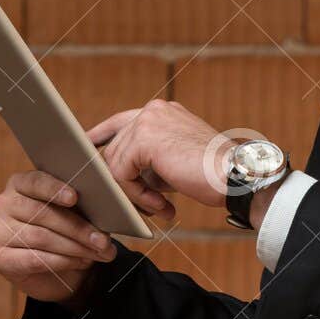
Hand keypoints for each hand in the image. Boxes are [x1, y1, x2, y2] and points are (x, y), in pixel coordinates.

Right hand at [0, 170, 117, 306]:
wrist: (53, 269)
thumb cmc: (65, 230)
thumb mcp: (73, 212)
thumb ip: (80, 203)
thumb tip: (104, 202)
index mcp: (20, 183)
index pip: (35, 181)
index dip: (55, 189)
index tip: (74, 197)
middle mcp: (4, 204)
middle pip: (42, 213)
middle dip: (78, 228)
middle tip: (103, 240)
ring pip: (42, 237)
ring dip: (76, 247)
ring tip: (99, 252)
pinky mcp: (0, 258)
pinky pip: (35, 258)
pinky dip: (63, 261)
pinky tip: (81, 261)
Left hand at [86, 99, 240, 217]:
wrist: (234, 177)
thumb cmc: (210, 176)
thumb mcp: (171, 164)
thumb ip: (146, 162)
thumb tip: (116, 176)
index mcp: (161, 112)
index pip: (119, 121)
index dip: (99, 136)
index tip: (85, 150)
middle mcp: (153, 110)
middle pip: (113, 148)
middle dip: (122, 182)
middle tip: (146, 207)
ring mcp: (147, 121)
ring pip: (115, 164)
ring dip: (135, 193)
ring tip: (160, 208)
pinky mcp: (144, 139)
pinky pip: (121, 174)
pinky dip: (139, 195)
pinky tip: (162, 204)